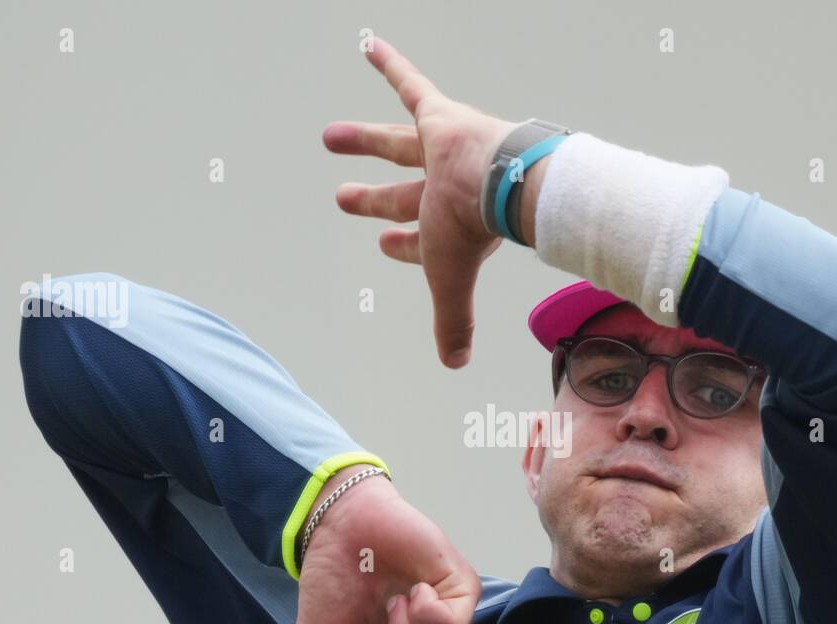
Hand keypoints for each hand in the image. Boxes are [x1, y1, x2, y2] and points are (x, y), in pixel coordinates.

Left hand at [323, 36, 517, 368]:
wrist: (506, 182)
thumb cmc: (476, 230)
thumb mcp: (450, 280)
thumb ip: (452, 321)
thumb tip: (454, 366)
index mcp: (451, 227)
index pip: (420, 237)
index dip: (402, 244)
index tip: (384, 245)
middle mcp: (447, 189)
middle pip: (402, 193)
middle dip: (374, 200)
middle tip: (342, 199)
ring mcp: (444, 152)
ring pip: (398, 146)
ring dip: (365, 143)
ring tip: (330, 138)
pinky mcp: (441, 117)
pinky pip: (413, 87)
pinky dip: (391, 66)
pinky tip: (367, 45)